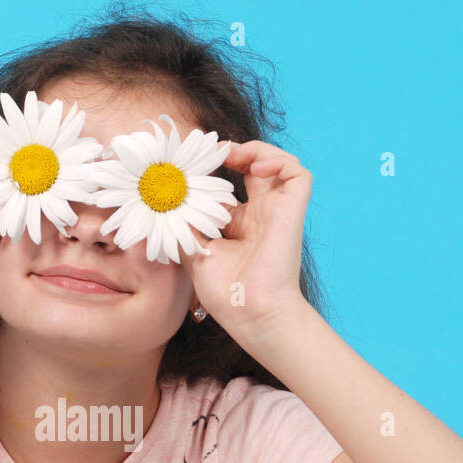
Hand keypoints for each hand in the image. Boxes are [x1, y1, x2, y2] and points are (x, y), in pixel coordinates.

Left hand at [178, 141, 314, 342]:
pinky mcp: (293, 210)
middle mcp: (260, 215)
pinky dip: (279, 160)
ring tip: (231, 154)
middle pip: (253, 168)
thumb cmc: (225, 292)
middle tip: (210, 152)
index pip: (228, 187)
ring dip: (256, 150)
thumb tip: (164, 201)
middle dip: (233, 153)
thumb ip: (183, 227)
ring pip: (277, 164)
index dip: (212, 171)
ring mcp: (278, 211)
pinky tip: (256, 167)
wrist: (252, 312)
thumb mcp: (194, 253)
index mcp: (238, 225)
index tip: (190, 165)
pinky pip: (297, 173)